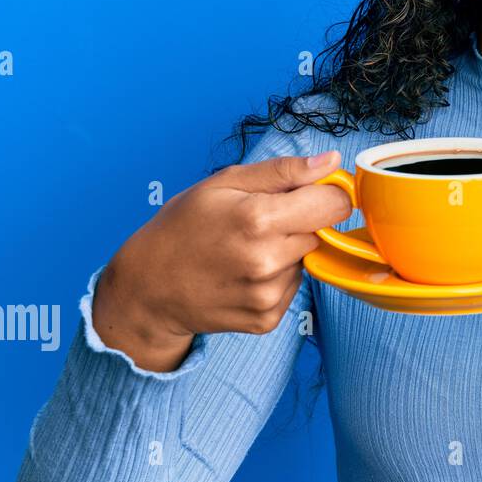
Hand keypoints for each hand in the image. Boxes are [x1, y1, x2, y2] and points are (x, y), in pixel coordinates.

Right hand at [93, 150, 352, 370]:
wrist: (146, 288)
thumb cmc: (182, 227)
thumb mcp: (224, 183)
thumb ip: (284, 171)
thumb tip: (333, 162)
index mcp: (258, 219)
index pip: (335, 204)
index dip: (326, 194)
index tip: (308, 194)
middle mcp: (267, 261)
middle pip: (321, 231)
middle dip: (299, 222)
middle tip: (257, 223)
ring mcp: (267, 296)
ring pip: (306, 260)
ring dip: (287, 251)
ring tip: (244, 250)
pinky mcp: (267, 319)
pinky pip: (293, 288)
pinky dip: (276, 278)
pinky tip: (243, 274)